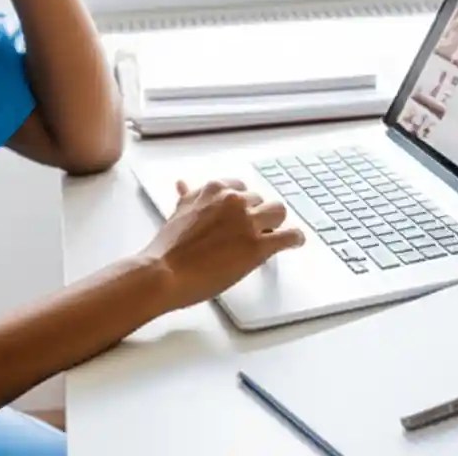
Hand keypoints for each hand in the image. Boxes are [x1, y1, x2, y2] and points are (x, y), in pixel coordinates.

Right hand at [140, 179, 305, 312]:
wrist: (163, 273)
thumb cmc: (167, 248)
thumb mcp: (178, 213)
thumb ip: (188, 198)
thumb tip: (183, 184)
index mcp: (214, 190)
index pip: (241, 189)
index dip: (243, 205)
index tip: (241, 216)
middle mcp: (234, 201)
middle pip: (261, 201)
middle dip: (257, 216)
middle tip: (251, 233)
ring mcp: (248, 223)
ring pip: (279, 212)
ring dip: (276, 224)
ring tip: (272, 237)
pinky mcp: (258, 246)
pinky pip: (290, 236)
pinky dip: (295, 239)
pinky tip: (294, 243)